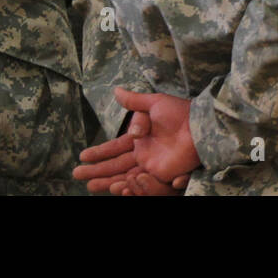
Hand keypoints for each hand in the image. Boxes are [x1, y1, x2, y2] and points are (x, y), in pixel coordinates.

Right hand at [72, 89, 199, 193]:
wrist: (200, 125)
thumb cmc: (180, 112)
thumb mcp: (154, 103)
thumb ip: (134, 101)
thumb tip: (115, 90)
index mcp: (140, 138)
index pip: (114, 148)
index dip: (99, 153)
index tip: (82, 157)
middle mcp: (143, 154)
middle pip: (115, 166)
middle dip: (96, 172)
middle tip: (77, 176)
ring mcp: (152, 165)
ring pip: (124, 177)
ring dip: (107, 182)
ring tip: (90, 187)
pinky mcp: (162, 175)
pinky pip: (143, 184)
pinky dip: (130, 187)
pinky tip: (117, 187)